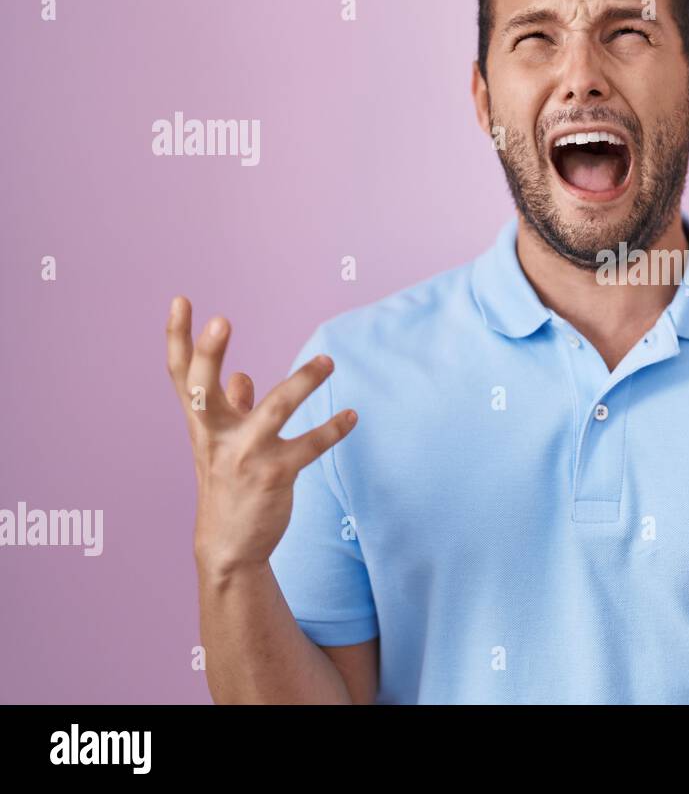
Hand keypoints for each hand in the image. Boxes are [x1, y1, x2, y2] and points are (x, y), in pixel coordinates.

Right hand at [165, 296, 358, 576]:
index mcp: (203, 423)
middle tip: (221, 319)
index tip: (181, 300)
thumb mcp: (223, 445)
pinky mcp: (275, 475)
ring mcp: (245, 456)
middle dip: (209, 354)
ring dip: (303, 382)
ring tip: (328, 361)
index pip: (181, 374)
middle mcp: (216, 436)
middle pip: (203, 388)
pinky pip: (309, 446)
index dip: (178, 337)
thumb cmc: (228, 487)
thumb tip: (244, 377)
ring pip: (274, 409)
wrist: (230, 547)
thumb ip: (234, 407)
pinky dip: (333, 429)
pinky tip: (351, 417)